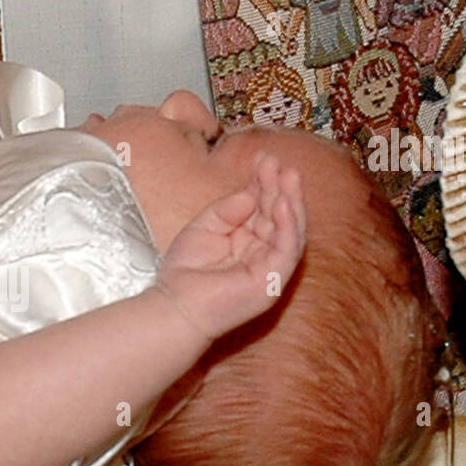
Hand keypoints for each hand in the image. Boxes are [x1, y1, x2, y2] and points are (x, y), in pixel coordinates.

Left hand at [156, 152, 305, 343]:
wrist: (174, 307)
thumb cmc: (185, 273)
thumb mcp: (204, 228)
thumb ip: (226, 210)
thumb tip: (250, 193)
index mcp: (247, 242)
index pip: (262, 208)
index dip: (264, 182)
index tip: (263, 157)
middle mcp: (262, 254)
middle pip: (278, 215)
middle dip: (280, 187)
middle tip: (279, 160)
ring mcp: (271, 269)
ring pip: (290, 230)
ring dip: (290, 201)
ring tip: (289, 175)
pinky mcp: (273, 282)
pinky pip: (287, 250)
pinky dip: (287, 225)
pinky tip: (282, 204)